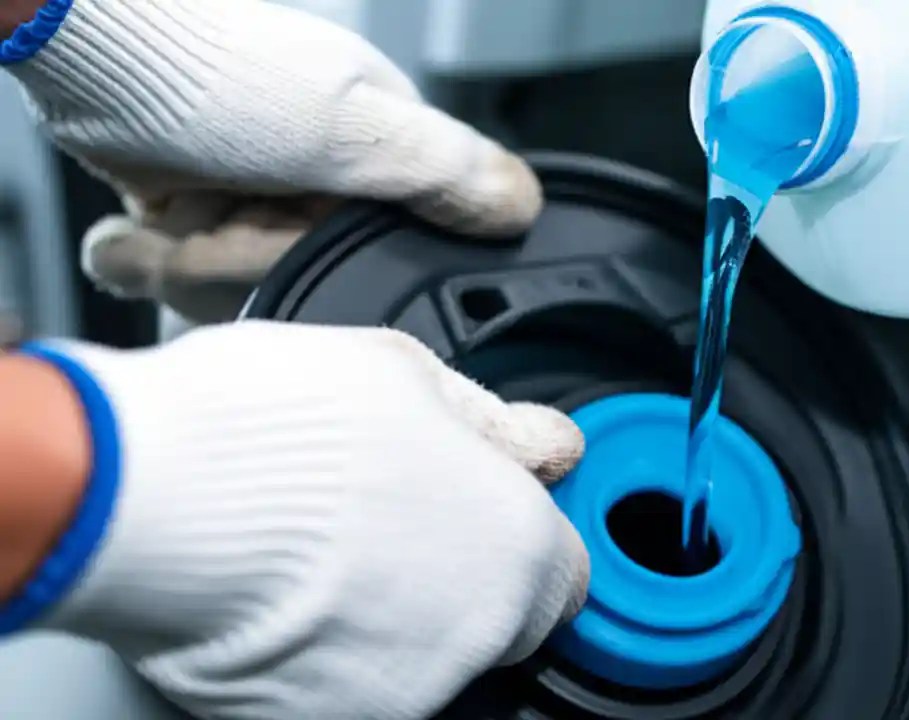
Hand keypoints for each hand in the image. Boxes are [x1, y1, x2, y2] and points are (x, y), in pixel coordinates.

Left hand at [6, 0, 541, 322]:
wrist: (94, 49)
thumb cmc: (218, 74)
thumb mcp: (353, 129)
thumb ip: (440, 173)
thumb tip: (525, 205)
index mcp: (373, 141)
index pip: (385, 246)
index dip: (338, 257)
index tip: (304, 234)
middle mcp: (316, 169)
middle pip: (304, 272)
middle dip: (252, 256)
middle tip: (229, 214)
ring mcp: (248, 188)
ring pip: (237, 278)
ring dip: (194, 254)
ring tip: (180, 210)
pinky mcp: (189, 204)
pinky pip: (183, 267)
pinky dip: (152, 253)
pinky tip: (148, 228)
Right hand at [35, 321, 588, 719]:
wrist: (145, 495)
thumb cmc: (273, 423)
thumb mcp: (406, 373)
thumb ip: (494, 425)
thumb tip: (549, 445)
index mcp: (518, 544)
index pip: (565, 576)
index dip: (518, 541)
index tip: (477, 516)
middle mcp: (478, 633)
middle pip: (501, 624)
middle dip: (464, 581)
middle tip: (389, 527)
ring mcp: (401, 690)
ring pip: (426, 661)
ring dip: (396, 620)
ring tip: (323, 556)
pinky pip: (350, 689)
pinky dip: (331, 657)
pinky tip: (286, 598)